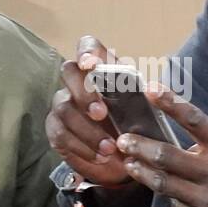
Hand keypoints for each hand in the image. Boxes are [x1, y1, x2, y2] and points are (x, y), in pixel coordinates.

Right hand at [45, 35, 132, 187]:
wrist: (122, 160)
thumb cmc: (134, 127)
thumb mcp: (143, 111)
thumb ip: (141, 98)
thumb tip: (151, 91)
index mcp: (102, 70)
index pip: (88, 46)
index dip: (87, 51)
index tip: (91, 65)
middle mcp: (78, 82)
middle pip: (69, 72)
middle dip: (84, 92)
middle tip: (101, 114)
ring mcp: (64, 104)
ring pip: (64, 107)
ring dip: (87, 129)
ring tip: (109, 148)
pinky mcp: (56, 129)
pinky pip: (61, 134)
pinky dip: (82, 147)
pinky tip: (100, 157)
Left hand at [114, 85, 207, 206]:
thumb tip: (196, 133)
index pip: (195, 120)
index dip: (170, 103)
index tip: (151, 90)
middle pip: (167, 155)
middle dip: (139, 145)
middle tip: (121, 139)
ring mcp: (207, 200)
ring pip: (163, 183)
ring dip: (142, 171)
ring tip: (129, 162)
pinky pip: (176, 205)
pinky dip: (167, 194)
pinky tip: (159, 186)